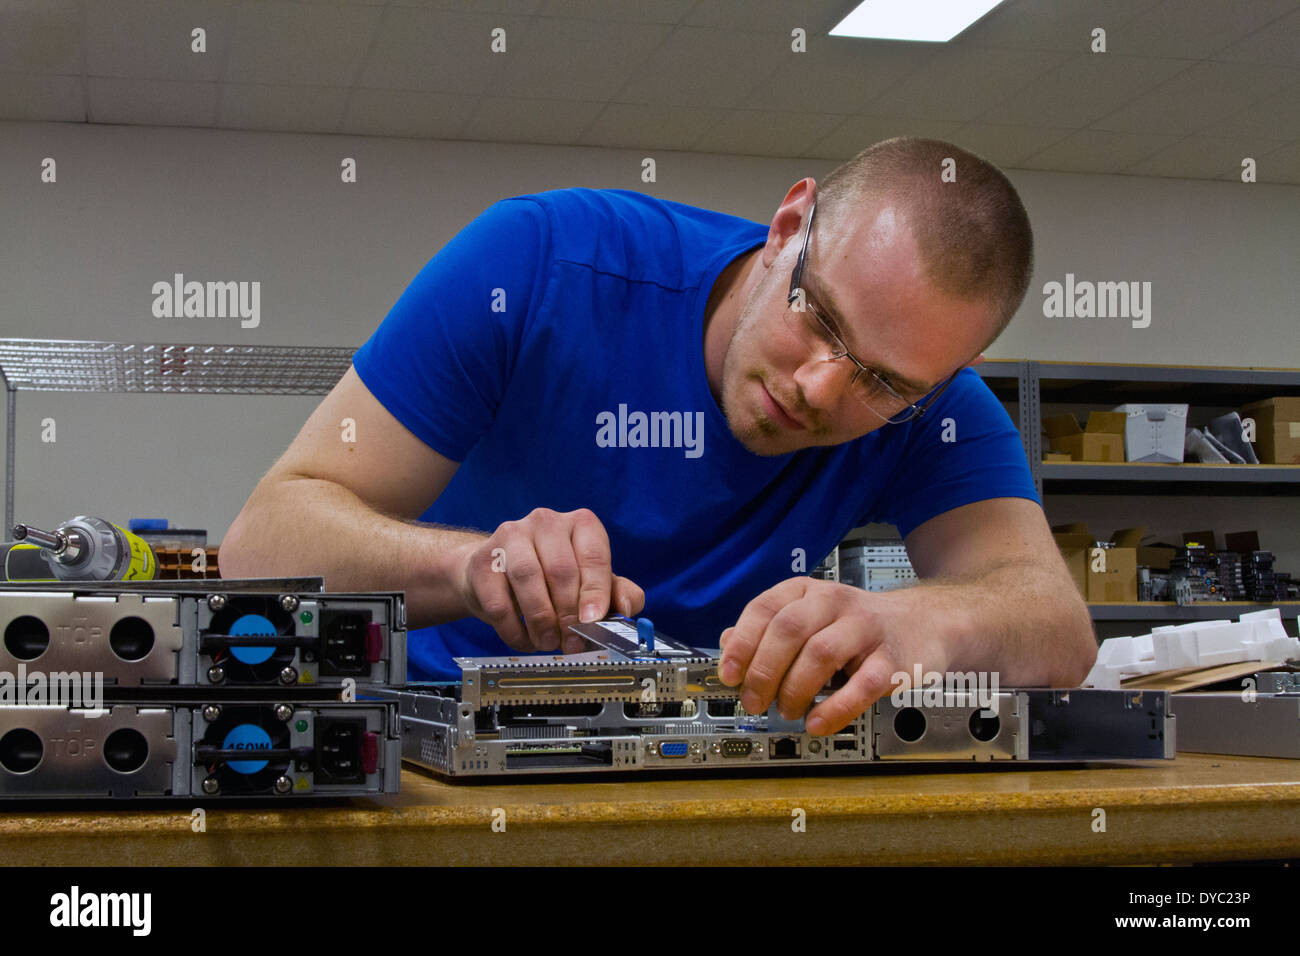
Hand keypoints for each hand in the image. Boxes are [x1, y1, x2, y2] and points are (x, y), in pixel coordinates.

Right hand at [452, 507, 644, 652]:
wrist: (494, 575)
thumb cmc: (550, 578)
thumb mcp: (591, 582)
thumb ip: (617, 593)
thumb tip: (627, 608)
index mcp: (580, 524)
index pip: (594, 554)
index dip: (595, 591)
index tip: (593, 620)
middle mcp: (545, 522)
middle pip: (561, 569)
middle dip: (568, 614)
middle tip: (572, 642)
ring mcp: (510, 536)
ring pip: (528, 579)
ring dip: (541, 621)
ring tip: (548, 642)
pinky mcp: (482, 560)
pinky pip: (499, 601)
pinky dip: (514, 629)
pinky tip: (524, 639)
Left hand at [717, 578, 949, 734]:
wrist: (924, 623)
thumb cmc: (858, 626)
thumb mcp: (810, 618)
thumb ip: (769, 630)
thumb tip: (727, 645)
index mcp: (807, 592)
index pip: (764, 609)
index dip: (741, 644)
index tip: (729, 675)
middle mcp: (834, 603)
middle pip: (787, 631)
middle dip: (763, 672)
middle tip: (754, 702)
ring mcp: (865, 630)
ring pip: (819, 654)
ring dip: (794, 690)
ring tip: (787, 711)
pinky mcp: (892, 661)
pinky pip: (860, 687)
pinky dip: (833, 710)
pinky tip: (817, 722)